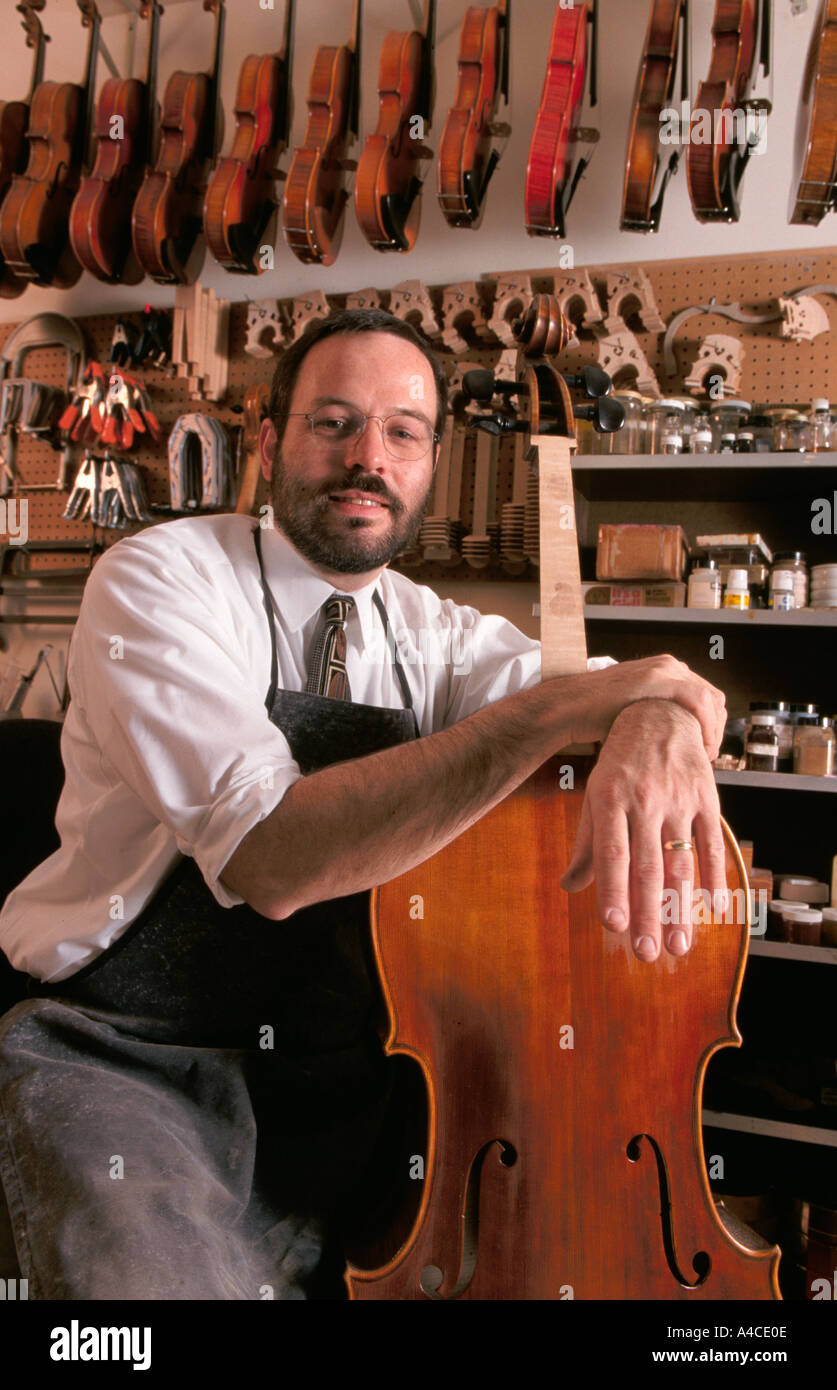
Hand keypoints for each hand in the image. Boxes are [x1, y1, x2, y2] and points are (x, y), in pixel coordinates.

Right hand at [555, 654, 726, 758]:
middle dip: (716, 728)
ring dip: (714, 729)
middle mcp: (669, 664)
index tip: (706, 748)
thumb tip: (674, 741)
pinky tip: (701, 745)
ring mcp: (665, 668)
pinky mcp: (660, 678)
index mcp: (665, 670)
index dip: (711, 724)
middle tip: (709, 754)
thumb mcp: (636, 714)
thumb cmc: (596, 716)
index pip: (705, 696)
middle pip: (713, 697)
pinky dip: (706, 725)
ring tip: (706, 754)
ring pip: (711, 699)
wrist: (572, 707)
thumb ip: (658, 718)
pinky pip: (699, 700)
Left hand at [560, 699, 728, 961]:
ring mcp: (678, 798)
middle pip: (646, 865)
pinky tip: (713, 908)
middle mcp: (644, 799)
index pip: (611, 853)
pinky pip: (711, 841)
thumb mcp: (596, 797)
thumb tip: (568, 887)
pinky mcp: (706, 795)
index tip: (614, 926)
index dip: (613, 889)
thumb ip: (587, 845)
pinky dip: (715, 876)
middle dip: (648, 913)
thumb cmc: (619, 764)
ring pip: (680, 861)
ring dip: (681, 907)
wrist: (658, 713)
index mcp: (609, 799)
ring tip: (679, 945)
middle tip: (648, 954)